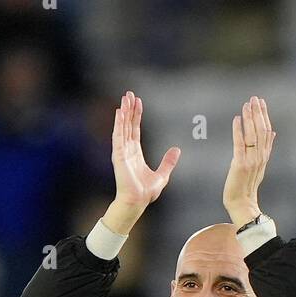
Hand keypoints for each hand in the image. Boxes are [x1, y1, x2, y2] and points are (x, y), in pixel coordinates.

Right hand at [109, 90, 179, 219]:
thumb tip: (177, 150)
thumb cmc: (145, 193)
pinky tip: (119, 112)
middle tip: (128, 94)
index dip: (136, 116)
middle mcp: (127, 150)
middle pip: (128, 125)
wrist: (137, 202)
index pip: (135, 130)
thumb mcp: (162, 175)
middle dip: (128, 109)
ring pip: (122, 127)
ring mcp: (122, 152)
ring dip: (123, 112)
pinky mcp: (119, 155)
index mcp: (135, 154)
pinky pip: (118, 135)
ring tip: (124, 98)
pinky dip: (118, 123)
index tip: (137, 102)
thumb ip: (168, 162)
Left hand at [223, 96, 275, 224]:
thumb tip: (273, 132)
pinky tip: (237, 119)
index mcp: (264, 156)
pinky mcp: (240, 165)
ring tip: (247, 105)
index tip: (261, 102)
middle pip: (261, 131)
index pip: (267, 131)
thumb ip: (266, 148)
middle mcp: (260, 157)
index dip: (264, 116)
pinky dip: (238, 131)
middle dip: (258, 113)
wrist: (242, 204)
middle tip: (254, 98)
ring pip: (252, 135)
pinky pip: (239, 144)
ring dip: (249, 118)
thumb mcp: (259, 166)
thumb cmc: (246, 186)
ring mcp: (251, 161)